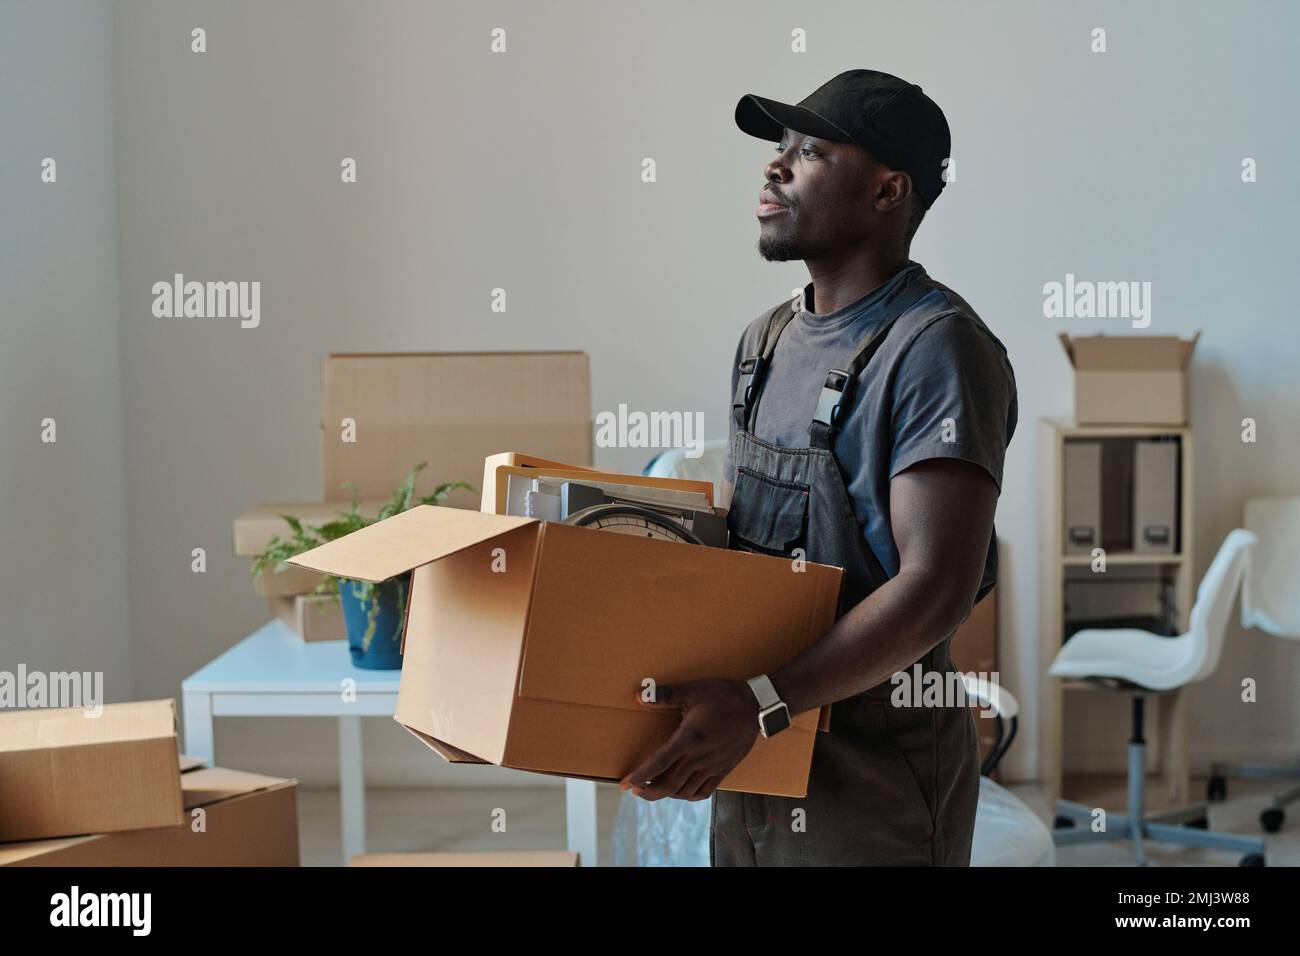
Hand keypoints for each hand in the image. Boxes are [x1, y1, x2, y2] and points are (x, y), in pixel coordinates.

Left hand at [619, 678, 758, 801]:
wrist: (755, 706)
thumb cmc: (722, 696)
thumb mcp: (692, 690)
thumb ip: (664, 694)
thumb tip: (639, 695)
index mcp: (688, 739)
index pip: (658, 763)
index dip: (640, 775)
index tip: (624, 784)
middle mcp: (699, 758)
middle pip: (668, 785)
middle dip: (648, 791)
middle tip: (635, 789)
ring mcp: (712, 767)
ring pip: (684, 792)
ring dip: (666, 794)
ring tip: (653, 788)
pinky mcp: (723, 770)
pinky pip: (703, 792)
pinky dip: (688, 796)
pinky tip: (680, 791)